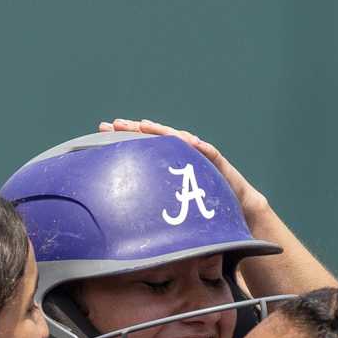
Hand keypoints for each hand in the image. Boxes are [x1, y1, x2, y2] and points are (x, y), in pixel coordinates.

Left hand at [99, 118, 267, 216]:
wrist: (235, 209)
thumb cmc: (200, 208)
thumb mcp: (169, 205)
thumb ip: (150, 203)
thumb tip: (119, 213)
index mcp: (167, 162)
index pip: (142, 146)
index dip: (124, 137)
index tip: (102, 131)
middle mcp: (181, 154)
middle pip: (155, 138)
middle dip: (135, 129)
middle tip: (115, 124)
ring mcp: (198, 155)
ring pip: (179, 140)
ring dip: (162, 132)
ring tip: (146, 125)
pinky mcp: (217, 162)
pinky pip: (208, 152)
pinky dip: (199, 146)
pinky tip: (189, 141)